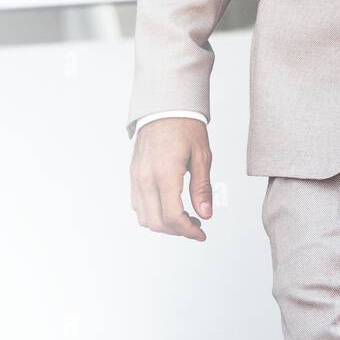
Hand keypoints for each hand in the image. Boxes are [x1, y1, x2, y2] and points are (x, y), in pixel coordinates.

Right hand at [130, 118, 212, 241]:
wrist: (165, 105)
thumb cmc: (185, 126)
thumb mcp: (202, 156)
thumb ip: (202, 188)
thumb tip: (205, 214)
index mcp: (165, 173)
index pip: (172, 216)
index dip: (188, 231)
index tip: (201, 233)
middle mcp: (145, 178)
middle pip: (156, 222)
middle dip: (177, 231)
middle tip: (196, 226)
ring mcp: (136, 177)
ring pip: (144, 217)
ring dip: (164, 224)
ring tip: (184, 217)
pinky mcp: (133, 174)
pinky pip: (137, 204)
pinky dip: (152, 213)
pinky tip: (169, 206)